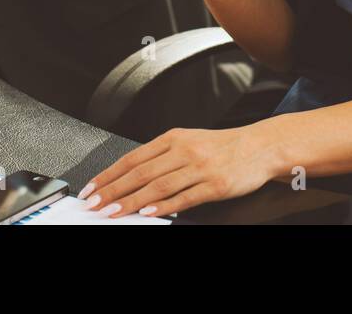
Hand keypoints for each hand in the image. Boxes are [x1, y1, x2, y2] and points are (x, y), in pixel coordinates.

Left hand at [78, 124, 280, 218]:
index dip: (109, 174)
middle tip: (94, 204)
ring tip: (114, 211)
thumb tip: (130, 176)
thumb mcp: (189, 141)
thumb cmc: (222, 147)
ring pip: (159, 186)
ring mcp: (199, 167)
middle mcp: (184, 150)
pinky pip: (185, 197)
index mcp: (173, 138)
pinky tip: (149, 213)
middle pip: (141, 172)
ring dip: (133, 201)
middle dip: (113, 190)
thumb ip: (162, 157)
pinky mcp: (215, 185)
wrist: (259, 146)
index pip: (132, 158)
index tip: (92, 188)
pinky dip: (165, 206)